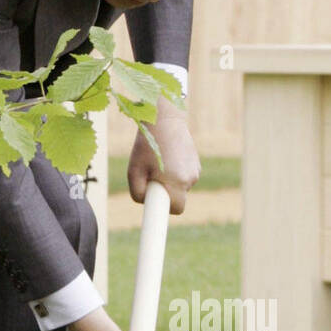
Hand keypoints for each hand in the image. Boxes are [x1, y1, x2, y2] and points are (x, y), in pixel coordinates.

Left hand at [127, 97, 198, 214]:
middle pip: (177, 198)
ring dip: (170, 179)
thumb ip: (137, 192)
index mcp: (176, 182)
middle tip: (151, 176)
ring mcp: (195, 170)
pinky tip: (167, 155)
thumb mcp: (134, 170)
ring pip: (180, 185)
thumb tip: (145, 201)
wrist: (164, 119)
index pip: (176, 209)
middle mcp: (189, 178)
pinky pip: (184, 174)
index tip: (158, 212)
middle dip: (165, 192)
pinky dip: (175, 170)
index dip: (166, 210)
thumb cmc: (146, 145)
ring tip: (158, 161)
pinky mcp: (196, 162)